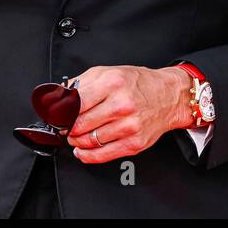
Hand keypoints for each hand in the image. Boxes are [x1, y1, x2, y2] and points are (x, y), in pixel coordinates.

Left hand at [67, 65, 192, 163]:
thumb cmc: (139, 84)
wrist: (169, 96)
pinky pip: (101, 155)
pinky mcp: (133, 143)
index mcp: (113, 83)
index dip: (61, 112)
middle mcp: (121, 105)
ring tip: (76, 136)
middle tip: (66, 126)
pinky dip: (86, 155)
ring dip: (76, 141)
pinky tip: (82, 151)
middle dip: (68, 127)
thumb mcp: (109, 72)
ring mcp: (128, 126)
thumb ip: (82, 82)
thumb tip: (59, 95)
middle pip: (79, 124)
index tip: (58, 115)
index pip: (75, 103)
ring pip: (88, 141)